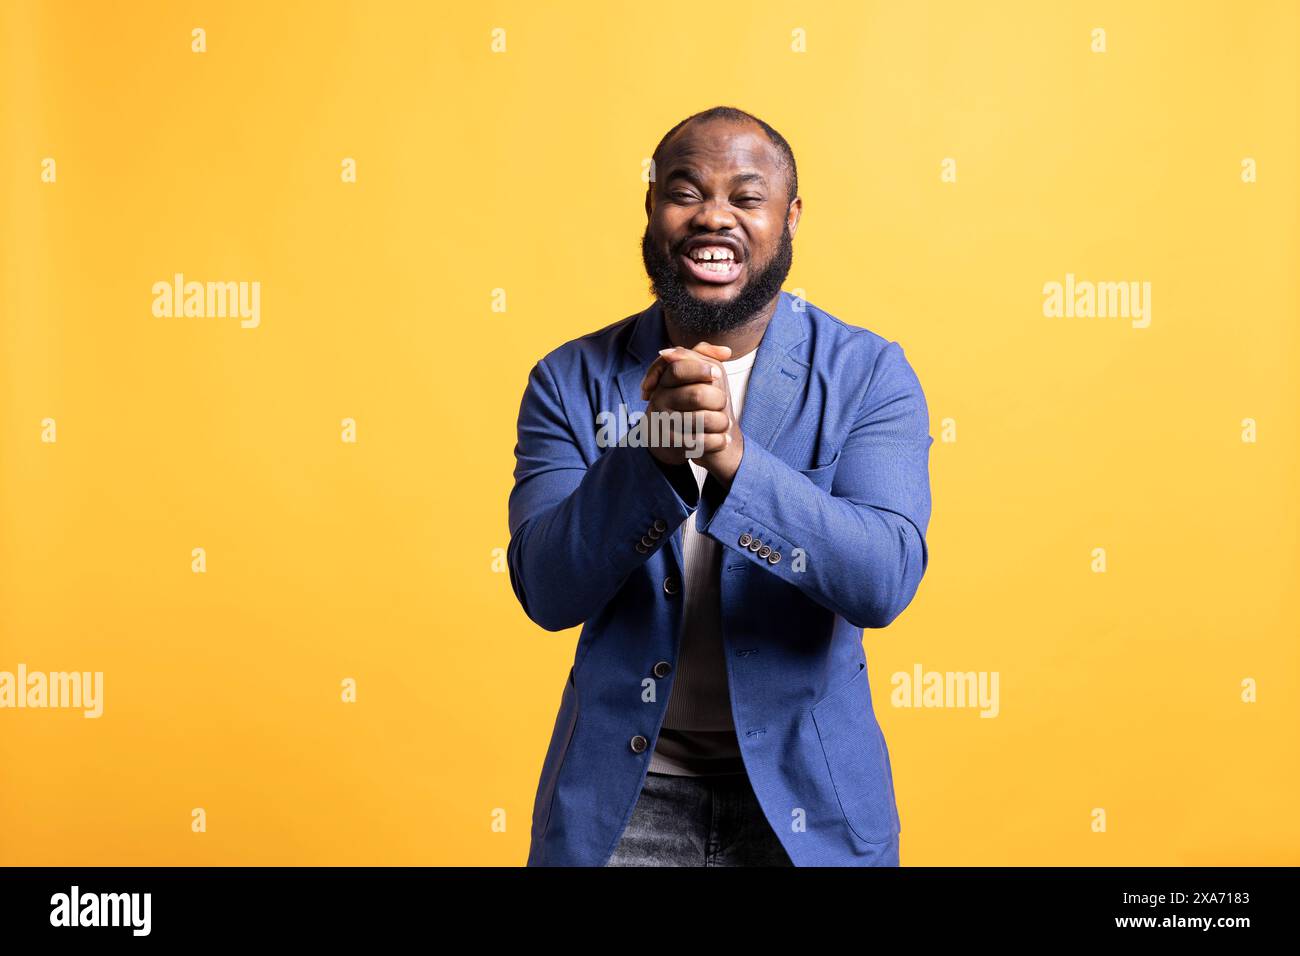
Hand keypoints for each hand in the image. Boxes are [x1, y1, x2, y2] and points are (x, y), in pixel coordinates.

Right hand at [641, 343, 744, 484]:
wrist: (669, 441)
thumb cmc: (685, 403)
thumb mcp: (691, 377)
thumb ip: (705, 357)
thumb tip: (726, 351)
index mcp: (664, 382)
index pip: (679, 369)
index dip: (702, 370)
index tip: (718, 374)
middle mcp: (659, 401)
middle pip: (697, 395)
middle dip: (719, 399)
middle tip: (722, 403)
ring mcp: (664, 424)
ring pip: (703, 420)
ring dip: (722, 422)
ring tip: (725, 423)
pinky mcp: (672, 445)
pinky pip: (702, 442)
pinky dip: (719, 441)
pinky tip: (724, 439)